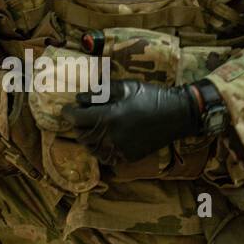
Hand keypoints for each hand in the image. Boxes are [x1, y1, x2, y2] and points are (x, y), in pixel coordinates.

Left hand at [62, 79, 201, 163]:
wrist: (176, 115)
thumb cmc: (150, 96)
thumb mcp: (125, 86)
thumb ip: (100, 92)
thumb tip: (80, 98)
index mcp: (108, 117)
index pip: (76, 118)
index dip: (68, 113)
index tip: (67, 109)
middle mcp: (110, 136)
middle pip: (81, 135)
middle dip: (78, 125)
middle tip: (81, 117)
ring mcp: (119, 149)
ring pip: (91, 149)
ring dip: (88, 138)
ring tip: (92, 128)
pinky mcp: (127, 157)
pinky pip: (106, 157)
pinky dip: (100, 149)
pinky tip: (105, 139)